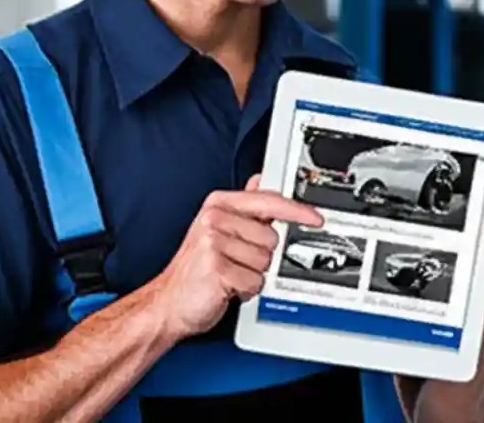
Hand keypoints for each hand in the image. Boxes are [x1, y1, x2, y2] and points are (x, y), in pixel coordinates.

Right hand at [149, 175, 323, 340]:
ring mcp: (213, 243)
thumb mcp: (217, 231)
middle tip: (236, 261)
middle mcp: (215, 219)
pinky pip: (254, 281)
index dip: (298, 211)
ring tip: (230, 274)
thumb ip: (244, 207)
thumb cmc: (196, 269)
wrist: (168, 303)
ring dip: (252, 274)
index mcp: (218, 205)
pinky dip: (245, 290)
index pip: (269, 201)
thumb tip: (260, 181)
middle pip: (272, 237)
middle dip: (261, 256)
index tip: (316, 219)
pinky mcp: (216, 268)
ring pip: (265, 261)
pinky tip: (226, 287)